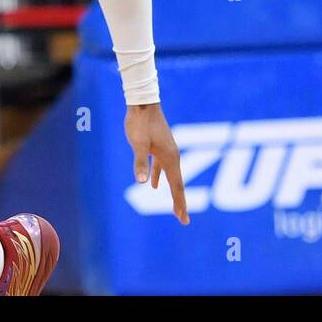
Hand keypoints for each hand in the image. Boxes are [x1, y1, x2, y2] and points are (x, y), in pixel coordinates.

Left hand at [125, 103, 188, 224]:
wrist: (143, 102)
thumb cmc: (140, 122)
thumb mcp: (138, 144)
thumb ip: (140, 162)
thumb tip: (143, 182)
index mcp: (170, 158)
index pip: (177, 186)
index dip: (180, 203)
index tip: (183, 219)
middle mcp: (172, 156)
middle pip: (178, 183)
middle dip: (180, 202)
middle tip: (183, 219)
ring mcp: (167, 150)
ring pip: (172, 176)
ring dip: (173, 191)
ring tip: (175, 207)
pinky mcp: (160, 146)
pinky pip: (163, 167)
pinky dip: (161, 177)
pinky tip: (155, 185)